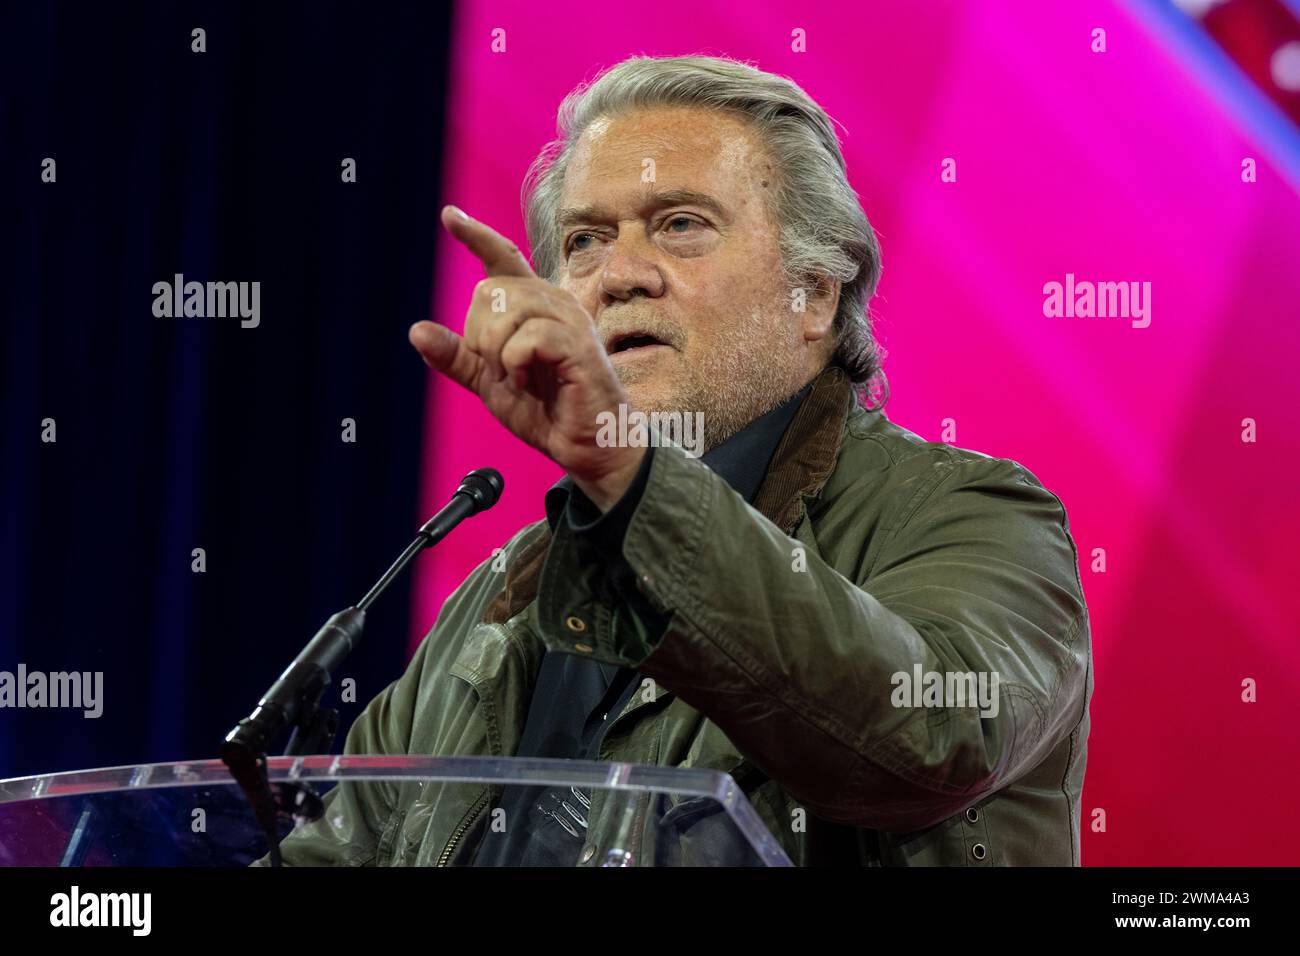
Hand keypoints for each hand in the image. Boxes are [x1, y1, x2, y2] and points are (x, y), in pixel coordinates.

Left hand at [409, 205, 645, 510]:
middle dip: (480, 336)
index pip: (502, 258)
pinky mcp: (578, 345)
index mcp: (534, 305)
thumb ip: (458, 357)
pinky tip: (529, 381)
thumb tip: (416, 330)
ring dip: (497, 353)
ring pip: (507, 310)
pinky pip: (528, 338)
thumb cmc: (546, 410)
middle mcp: (553, 302)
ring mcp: (570, 320)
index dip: (475, 236)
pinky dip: (516, 365)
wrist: (585, 445)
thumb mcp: (490, 382)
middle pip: (490, 289)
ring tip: (516, 379)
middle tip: (500, 371)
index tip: (449, 216)